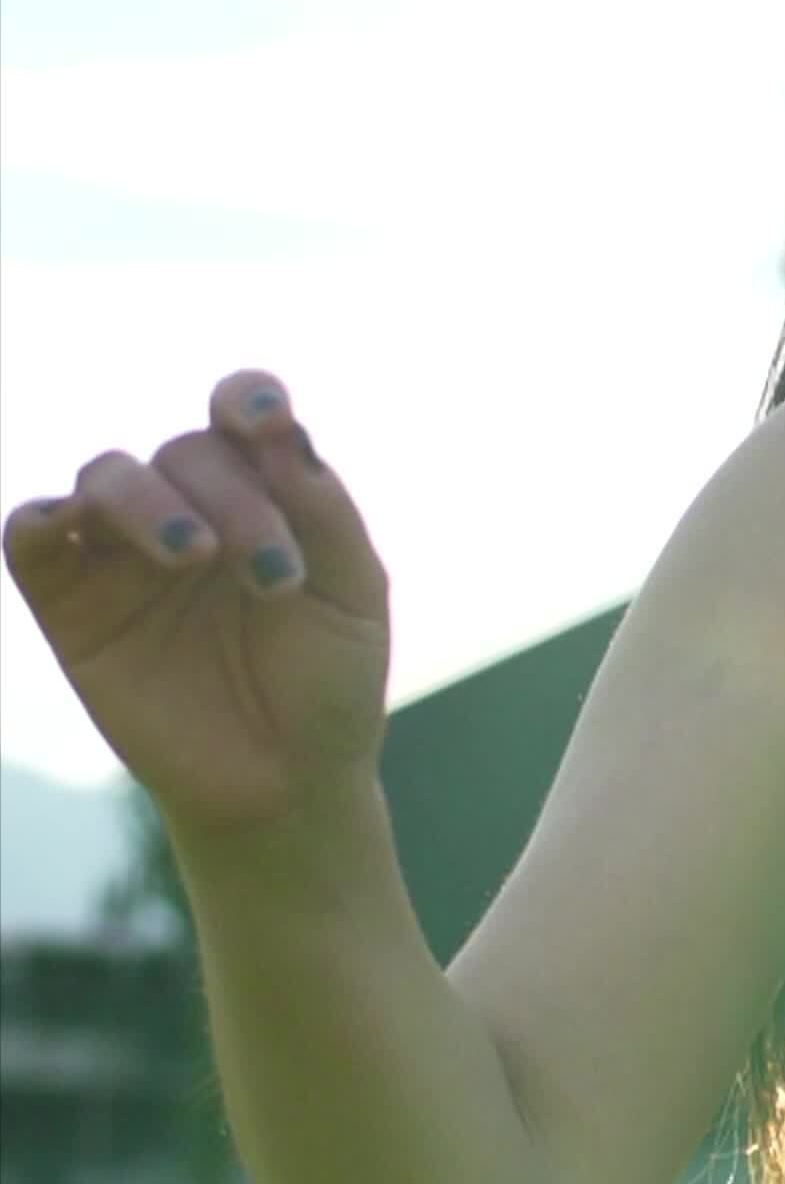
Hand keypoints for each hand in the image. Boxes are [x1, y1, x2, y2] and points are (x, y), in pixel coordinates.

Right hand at [3, 370, 392, 841]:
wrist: (284, 785)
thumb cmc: (328, 685)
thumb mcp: (353, 597)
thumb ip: (323, 511)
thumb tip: (280, 431)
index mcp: (267, 498)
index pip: (243, 417)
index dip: (248, 398)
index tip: (262, 416)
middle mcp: (192, 511)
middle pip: (188, 453)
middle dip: (236, 501)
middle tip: (274, 579)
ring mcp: (126, 554)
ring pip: (108, 476)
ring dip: (148, 501)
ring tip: (194, 555)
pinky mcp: (70, 603)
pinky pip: (31, 533)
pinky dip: (43, 519)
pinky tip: (73, 528)